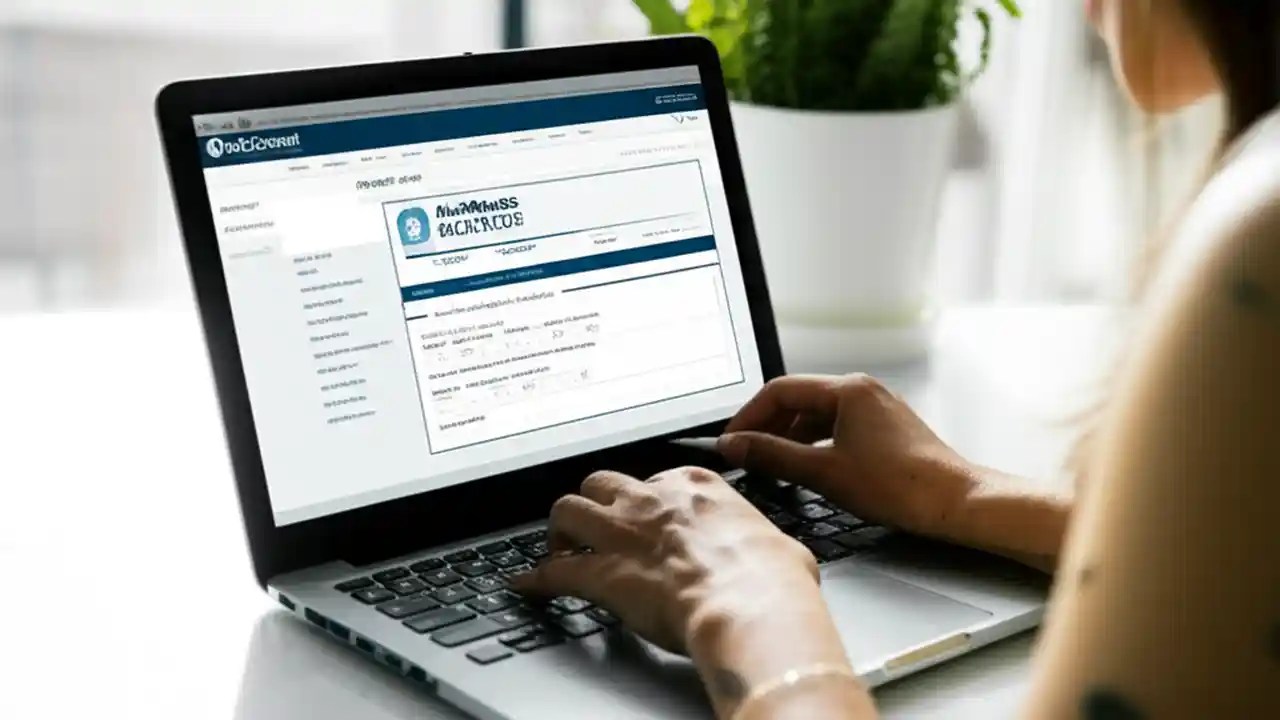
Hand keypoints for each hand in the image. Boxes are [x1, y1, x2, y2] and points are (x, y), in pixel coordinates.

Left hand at [511, 466, 818, 653]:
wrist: (751, 604)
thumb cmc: (771, 579)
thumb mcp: (780, 545)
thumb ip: (766, 543)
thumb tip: (781, 557)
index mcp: (695, 487)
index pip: (655, 480)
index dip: (645, 500)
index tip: (645, 514)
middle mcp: (651, 501)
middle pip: (602, 483)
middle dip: (595, 503)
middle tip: (596, 526)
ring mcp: (622, 534)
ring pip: (567, 510)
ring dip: (559, 530)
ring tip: (558, 546)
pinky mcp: (602, 574)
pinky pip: (553, 572)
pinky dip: (535, 579)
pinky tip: (526, 585)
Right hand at [718, 374, 978, 537]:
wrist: (955, 503)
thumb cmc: (898, 486)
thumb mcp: (824, 472)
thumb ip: (773, 455)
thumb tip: (735, 446)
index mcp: (847, 390)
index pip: (780, 391)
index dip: (749, 416)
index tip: (731, 441)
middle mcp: (863, 390)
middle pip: (799, 400)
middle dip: (768, 426)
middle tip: (745, 454)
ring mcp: (877, 408)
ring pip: (818, 415)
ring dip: (791, 436)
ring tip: (770, 464)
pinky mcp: (886, 429)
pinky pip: (838, 427)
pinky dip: (815, 443)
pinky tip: (806, 467)